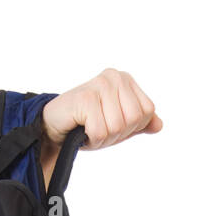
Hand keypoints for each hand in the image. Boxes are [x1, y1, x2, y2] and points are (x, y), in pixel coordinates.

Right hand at [41, 67, 161, 151]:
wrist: (55, 127)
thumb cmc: (86, 124)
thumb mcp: (119, 125)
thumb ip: (140, 123)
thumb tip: (159, 124)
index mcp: (126, 80)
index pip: (147, 113)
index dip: (131, 128)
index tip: (111, 123)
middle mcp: (115, 76)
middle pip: (134, 119)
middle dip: (117, 133)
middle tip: (98, 127)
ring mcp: (100, 84)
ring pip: (117, 127)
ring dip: (102, 137)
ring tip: (88, 128)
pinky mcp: (86, 97)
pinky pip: (100, 131)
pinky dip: (91, 138)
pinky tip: (81, 128)